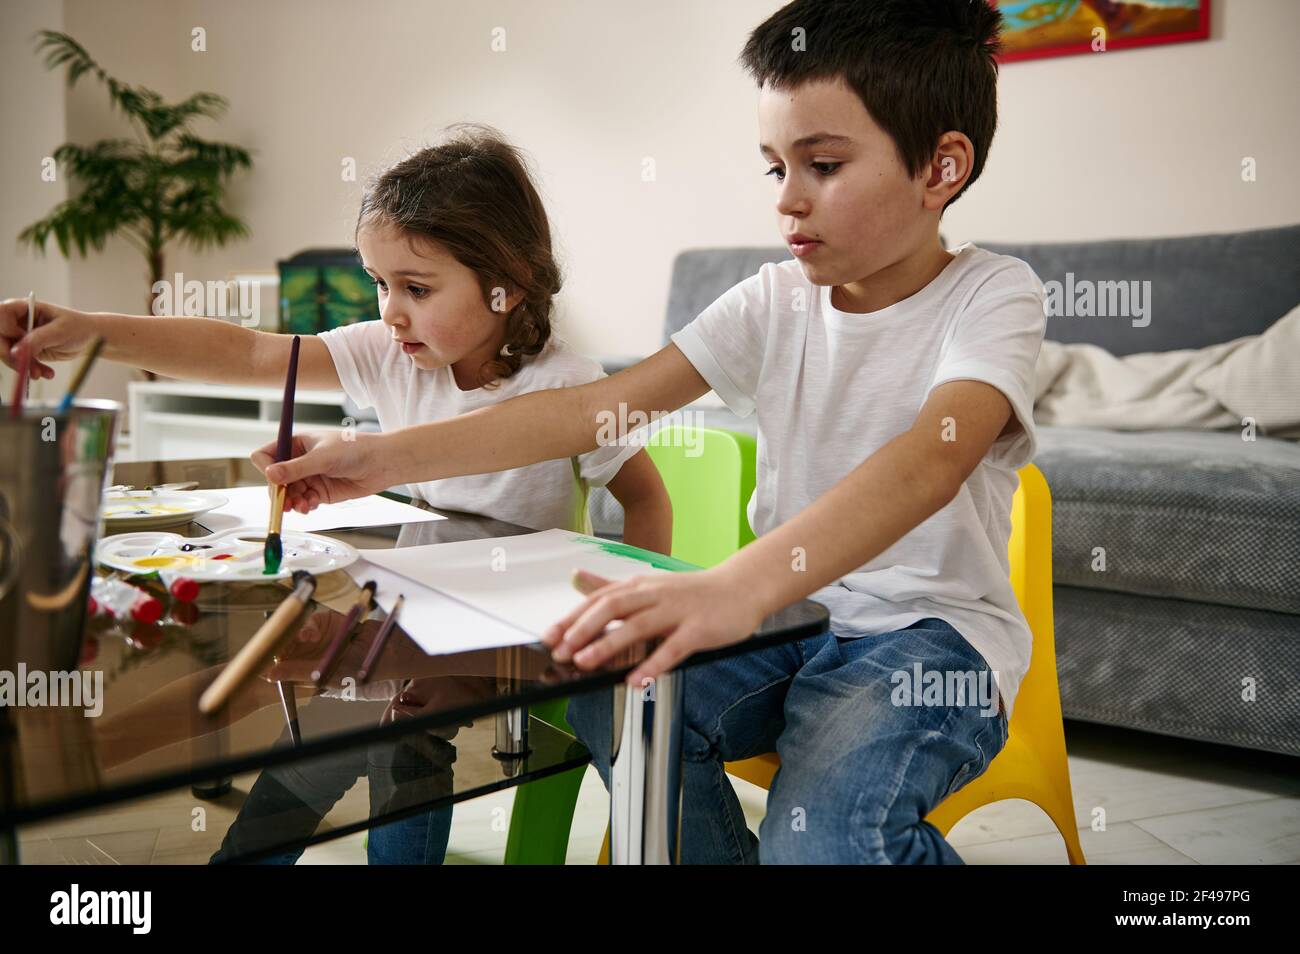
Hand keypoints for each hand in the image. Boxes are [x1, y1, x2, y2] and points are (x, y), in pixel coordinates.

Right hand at [0, 298, 95, 379]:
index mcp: (24, 308)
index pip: (1, 314)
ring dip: (24, 366)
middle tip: (26, 368)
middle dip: (12, 355)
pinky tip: (45, 373)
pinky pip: (20, 363)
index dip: (5, 329)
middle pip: (0, 338)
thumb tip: (15, 352)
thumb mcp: (60, 331)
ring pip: (9, 354)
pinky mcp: (27, 351)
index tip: (19, 339)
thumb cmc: (78, 327)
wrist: (91, 339)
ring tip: (42, 373)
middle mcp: (18, 322)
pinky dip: (31, 370)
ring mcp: (21, 337)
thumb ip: (37, 339)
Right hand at [251, 430, 391, 511]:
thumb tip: (271, 475)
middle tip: (286, 503)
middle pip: (276, 480)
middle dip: (280, 492)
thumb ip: (296, 468)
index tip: (274, 479)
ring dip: (292, 502)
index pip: (266, 455)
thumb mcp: (323, 457)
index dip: (266, 468)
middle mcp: (299, 461)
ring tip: (303, 506)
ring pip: (289, 494)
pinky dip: (305, 506)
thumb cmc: (355, 449)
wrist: (381, 463)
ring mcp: (309, 477)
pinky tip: (313, 505)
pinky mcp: (319, 492)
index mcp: (296, 444)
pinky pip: (303, 502)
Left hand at [540, 567, 763, 686]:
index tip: (549, 637)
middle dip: (583, 630)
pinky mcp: (699, 629)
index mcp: (640, 586)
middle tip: (561, 652)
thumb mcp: (649, 585)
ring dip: (609, 645)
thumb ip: (611, 585)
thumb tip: (575, 577)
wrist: (742, 587)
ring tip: (586, 663)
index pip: (599, 599)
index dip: (572, 618)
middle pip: (613, 608)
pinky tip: (637, 680)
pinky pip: (673, 648)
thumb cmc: (692, 592)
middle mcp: (655, 595)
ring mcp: (677, 611)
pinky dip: (653, 664)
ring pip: (638, 626)